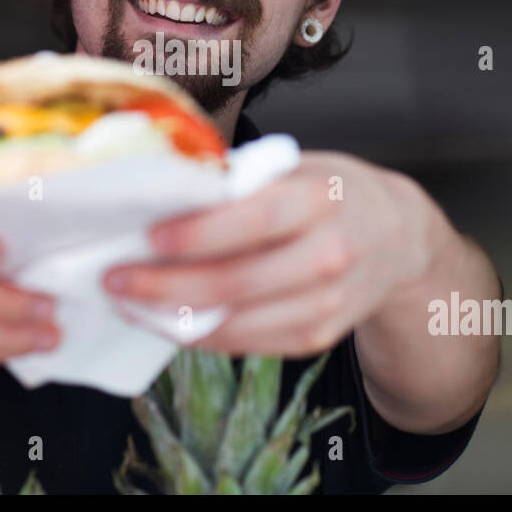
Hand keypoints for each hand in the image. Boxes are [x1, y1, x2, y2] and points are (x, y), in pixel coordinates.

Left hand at [102, 151, 439, 356]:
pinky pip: (246, 344)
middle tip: (114, 279)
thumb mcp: (296, 167)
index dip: (197, 234)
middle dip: (164, 286)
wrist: (396, 237)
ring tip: (127, 303)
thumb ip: (239, 180)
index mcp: (318, 200)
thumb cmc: (329, 193)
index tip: (147, 236)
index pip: (252, 220)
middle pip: (235, 282)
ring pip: (236, 324)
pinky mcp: (316, 336)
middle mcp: (327, 255)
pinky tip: (166, 319)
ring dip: (171, 318)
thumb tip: (162, 190)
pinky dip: (201, 335)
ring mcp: (325, 303)